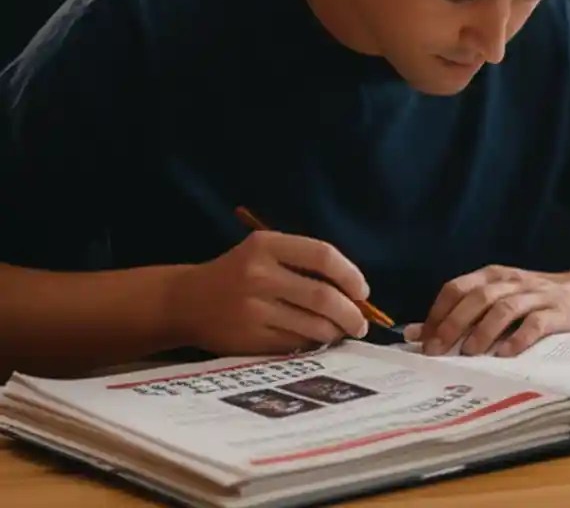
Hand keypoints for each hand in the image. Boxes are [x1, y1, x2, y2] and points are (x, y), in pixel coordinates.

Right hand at [166, 230, 370, 354]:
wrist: (185, 301)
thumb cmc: (238, 274)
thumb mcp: (265, 253)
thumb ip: (305, 263)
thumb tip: (356, 293)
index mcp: (266, 246)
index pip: (323, 255)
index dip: (351, 275)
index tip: (363, 292)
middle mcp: (258, 274)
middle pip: (323, 296)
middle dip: (351, 314)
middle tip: (361, 324)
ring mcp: (252, 308)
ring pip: (313, 325)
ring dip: (335, 332)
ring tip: (341, 332)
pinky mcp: (248, 337)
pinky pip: (295, 343)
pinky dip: (313, 343)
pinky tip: (316, 340)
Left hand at [405, 265, 569, 356]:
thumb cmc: (533, 302)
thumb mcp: (497, 299)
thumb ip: (459, 313)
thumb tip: (414, 334)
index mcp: (493, 276)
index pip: (457, 288)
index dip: (437, 313)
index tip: (422, 339)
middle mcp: (512, 282)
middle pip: (478, 298)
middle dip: (454, 324)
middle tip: (437, 350)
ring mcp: (536, 295)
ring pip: (505, 308)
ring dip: (483, 331)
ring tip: (469, 353)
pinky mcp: (557, 312)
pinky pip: (536, 324)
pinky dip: (519, 339)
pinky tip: (505, 354)